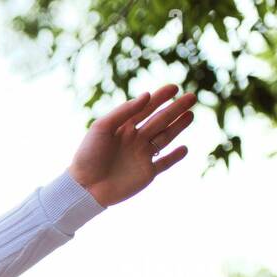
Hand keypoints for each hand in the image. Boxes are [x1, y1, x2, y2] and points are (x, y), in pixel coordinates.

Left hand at [67, 84, 195, 207]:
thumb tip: (147, 95)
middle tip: (192, 97)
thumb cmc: (88, 155)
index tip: (174, 87)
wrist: (84, 188)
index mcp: (123, 128)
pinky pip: (165, 163)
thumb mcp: (102, 128)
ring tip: (190, 115)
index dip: (160, 98)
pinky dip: (175, 157)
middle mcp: (135, 140)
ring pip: (165, 138)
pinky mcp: (146, 174)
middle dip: (175, 109)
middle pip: (160, 121)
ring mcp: (142, 156)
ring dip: (178, 127)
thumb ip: (123, 111)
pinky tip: (184, 148)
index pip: (145, 109)